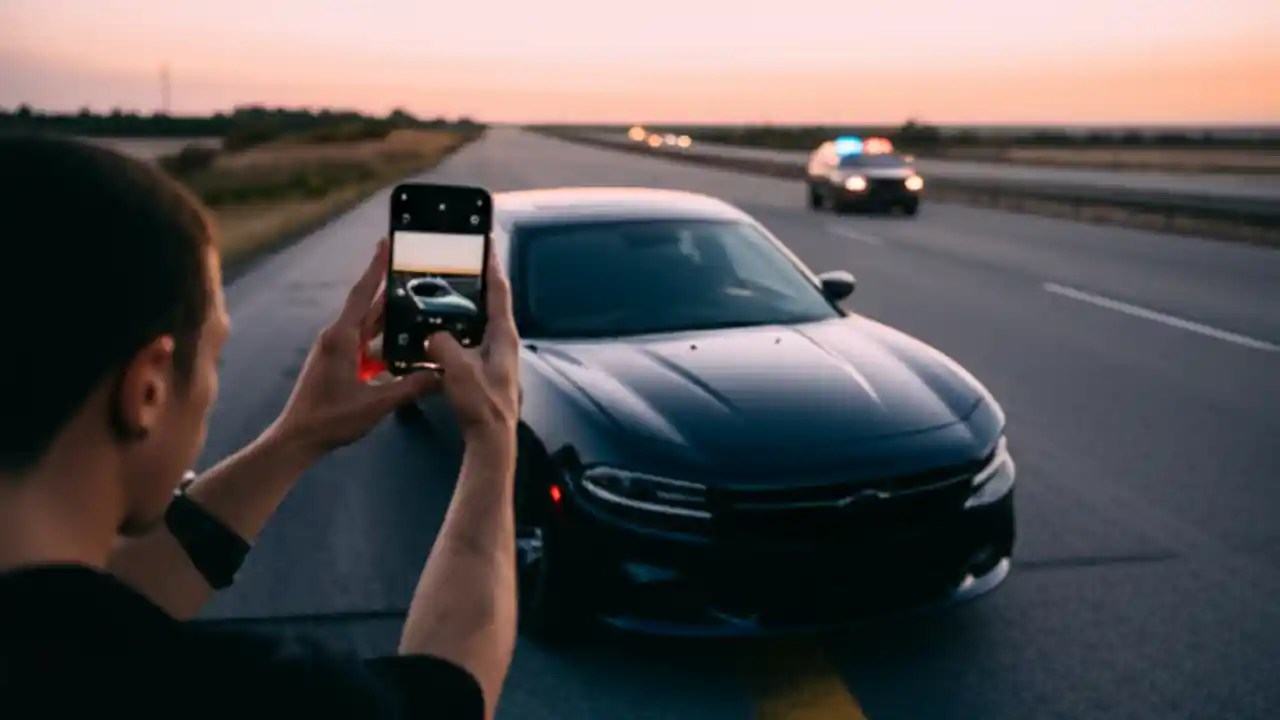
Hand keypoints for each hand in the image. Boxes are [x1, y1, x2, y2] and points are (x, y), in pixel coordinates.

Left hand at [273, 239, 440, 453]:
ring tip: (418, 304)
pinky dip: (384, 338)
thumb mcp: (376, 404)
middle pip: (368, 307)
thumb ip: (410, 387)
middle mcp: (338, 337)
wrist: (298, 438)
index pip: (362, 294)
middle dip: (390, 289)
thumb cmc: (331, 418)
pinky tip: (404, 343)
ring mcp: (336, 350)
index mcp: (342, 337)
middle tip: (416, 272)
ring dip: (390, 316)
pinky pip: (365, 342)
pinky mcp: (338, 363)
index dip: (375, 268)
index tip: (386, 243)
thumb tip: (443, 374)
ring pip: (368, 326)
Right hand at [425, 250, 519, 444]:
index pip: (499, 289)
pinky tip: (434, 333)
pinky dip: (453, 333)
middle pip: (488, 302)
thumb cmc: (482, 402)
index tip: (486, 241)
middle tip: (456, 264)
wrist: (491, 438)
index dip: (491, 264)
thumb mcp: (457, 367)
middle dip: (474, 283)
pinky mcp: (484, 369)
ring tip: (440, 295)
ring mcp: (495, 356)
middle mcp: (503, 341)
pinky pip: (466, 342)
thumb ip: (442, 343)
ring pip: (475, 323)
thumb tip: (432, 335)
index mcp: (503, 334)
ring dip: (461, 310)